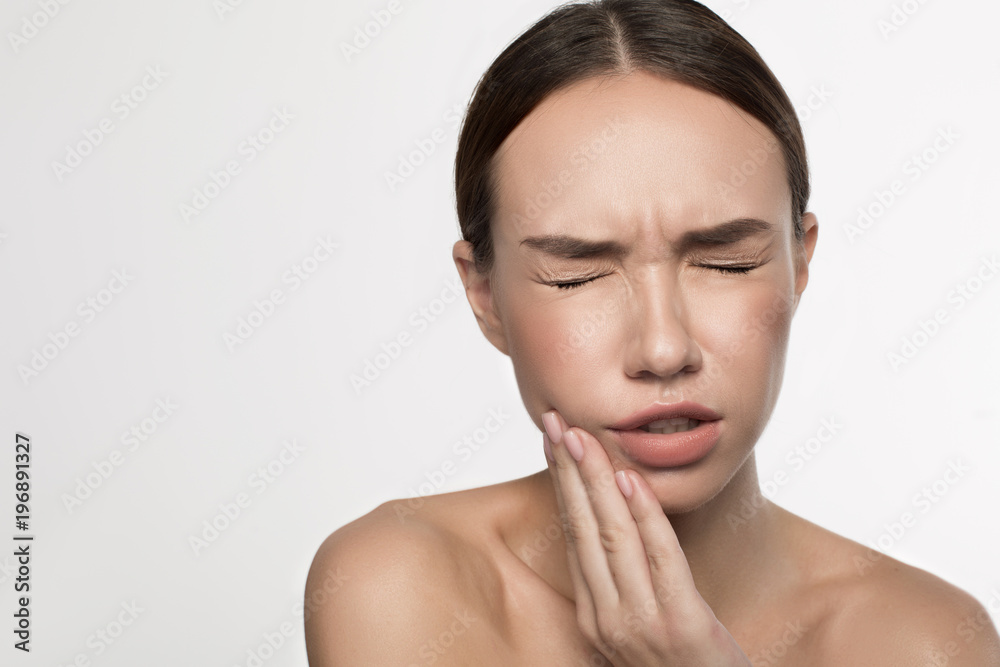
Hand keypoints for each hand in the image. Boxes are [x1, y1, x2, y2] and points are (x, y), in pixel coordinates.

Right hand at [541, 409, 750, 665]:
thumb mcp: (643, 630)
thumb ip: (626, 586)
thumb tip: (620, 523)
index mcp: (595, 616)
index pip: (573, 536)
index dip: (562, 484)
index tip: (555, 441)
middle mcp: (608, 619)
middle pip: (583, 529)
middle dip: (568, 470)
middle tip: (555, 421)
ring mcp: (641, 624)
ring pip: (611, 536)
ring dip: (594, 480)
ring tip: (582, 436)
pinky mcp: (681, 627)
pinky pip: (660, 558)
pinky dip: (644, 516)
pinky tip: (628, 481)